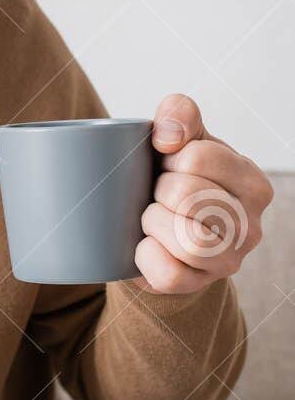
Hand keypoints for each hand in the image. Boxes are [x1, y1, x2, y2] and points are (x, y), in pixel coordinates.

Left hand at [136, 94, 272, 293]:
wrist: (161, 229)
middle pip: (187, 196)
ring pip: (188, 240)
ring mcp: (228, 260)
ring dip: (153, 221)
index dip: (170, 156)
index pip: (199, 156)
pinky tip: (147, 244)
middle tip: (157, 192)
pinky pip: (168, 273)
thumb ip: (178, 114)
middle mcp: (251, 225)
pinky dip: (145, 256)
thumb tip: (168, 134)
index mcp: (253, 183)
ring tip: (152, 216)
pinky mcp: (198, 285)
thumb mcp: (180, 139)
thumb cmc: (173, 179)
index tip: (169, 163)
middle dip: (159, 189)